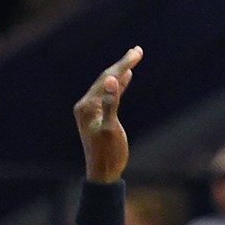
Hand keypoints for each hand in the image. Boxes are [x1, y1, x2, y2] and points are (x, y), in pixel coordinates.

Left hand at [75, 46, 141, 183]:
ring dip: (121, 72)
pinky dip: (119, 85)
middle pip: (105, 79)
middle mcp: (85, 105)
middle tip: (138, 50)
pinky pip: (108, 95)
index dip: (124, 64)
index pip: (107, 79)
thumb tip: (111, 79)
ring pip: (107, 85)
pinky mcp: (96, 116)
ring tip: (134, 58)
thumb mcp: (111, 128)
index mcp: (87, 106)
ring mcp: (90, 111)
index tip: (138, 51)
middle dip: (122, 64)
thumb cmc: (108, 153)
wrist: (102, 174)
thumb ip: (111, 103)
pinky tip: (126, 77)